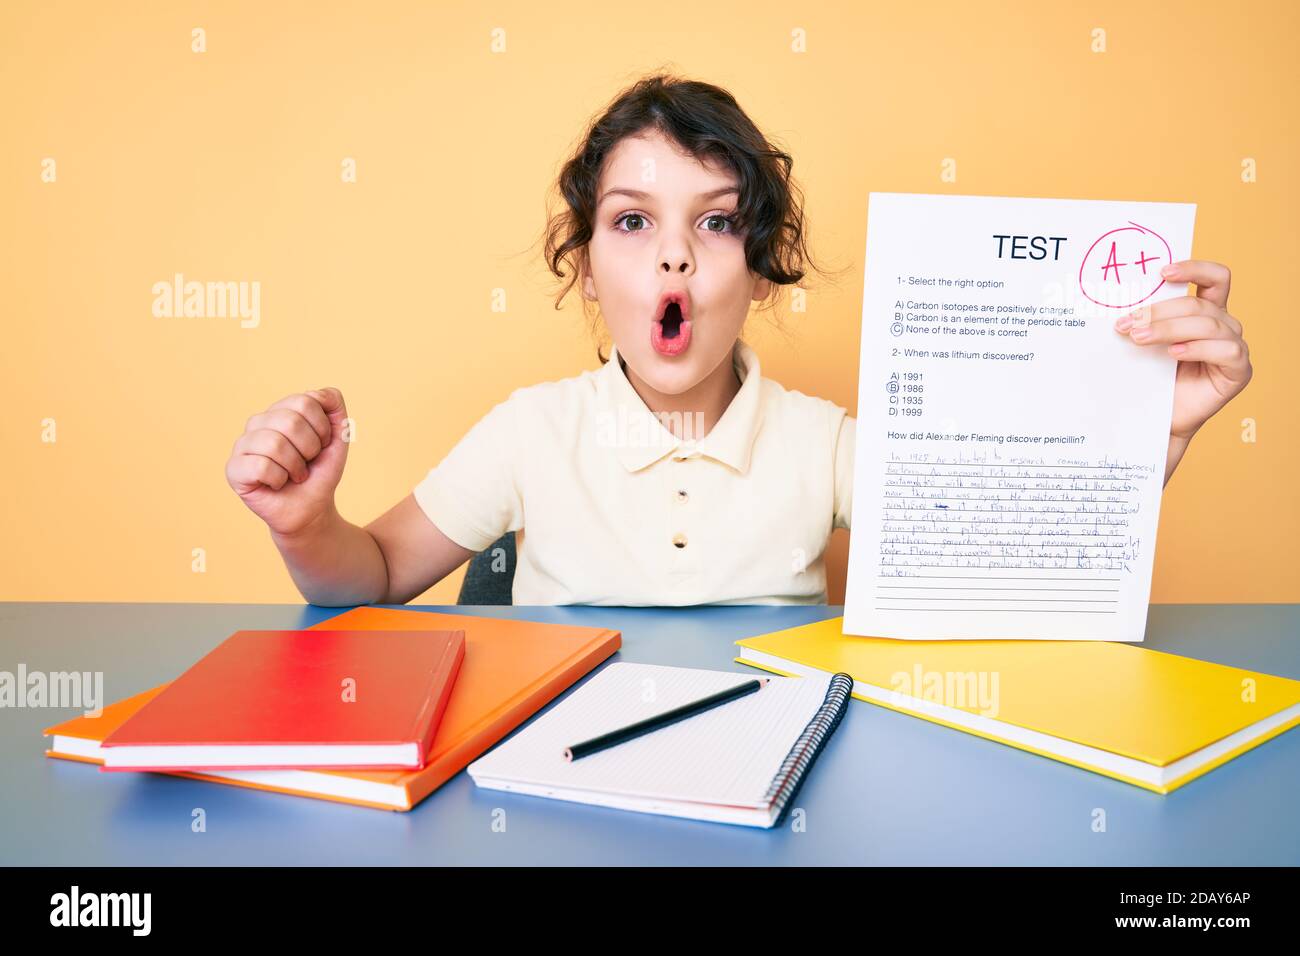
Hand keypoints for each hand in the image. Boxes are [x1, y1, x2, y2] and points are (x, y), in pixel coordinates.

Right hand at [224, 387, 350, 536]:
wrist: (312, 508)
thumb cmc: (320, 471)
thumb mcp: (338, 436)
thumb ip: (334, 407)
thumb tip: (320, 393)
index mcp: (280, 410)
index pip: (305, 401)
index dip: (323, 428)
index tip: (322, 445)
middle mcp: (258, 423)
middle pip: (290, 421)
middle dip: (310, 448)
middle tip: (307, 462)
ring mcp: (242, 445)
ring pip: (274, 444)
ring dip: (296, 467)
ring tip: (294, 475)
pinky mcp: (234, 470)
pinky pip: (261, 466)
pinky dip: (279, 479)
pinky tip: (277, 484)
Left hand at [1114, 259, 1252, 441]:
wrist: (1157, 418)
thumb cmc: (1152, 377)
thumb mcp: (1147, 342)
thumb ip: (1147, 321)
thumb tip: (1122, 305)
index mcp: (1206, 311)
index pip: (1214, 278)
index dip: (1194, 269)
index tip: (1162, 273)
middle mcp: (1224, 325)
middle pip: (1198, 305)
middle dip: (1159, 312)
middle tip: (1127, 323)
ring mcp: (1234, 347)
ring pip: (1208, 325)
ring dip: (1169, 329)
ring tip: (1139, 339)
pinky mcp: (1238, 370)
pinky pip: (1226, 350)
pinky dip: (1197, 348)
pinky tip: (1174, 353)